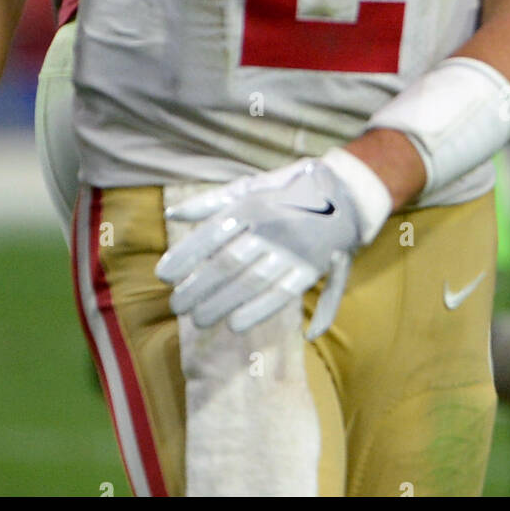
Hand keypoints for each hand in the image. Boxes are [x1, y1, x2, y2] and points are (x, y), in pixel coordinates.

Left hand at [155, 150, 390, 339]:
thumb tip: (172, 215)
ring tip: (198, 320)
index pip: (211, 234)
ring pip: (252, 283)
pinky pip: (283, 294)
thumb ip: (210, 202)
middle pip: (227, 263)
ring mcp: (292, 250)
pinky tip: (236, 324)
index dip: (185, 256)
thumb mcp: (250, 186)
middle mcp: (271, 228)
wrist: (346, 191)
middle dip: (198, 287)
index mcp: (253, 205)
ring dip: (222, 304)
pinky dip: (260, 311)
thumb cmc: (289, 188)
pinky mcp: (311, 269)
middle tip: (176, 306)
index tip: (163, 275)